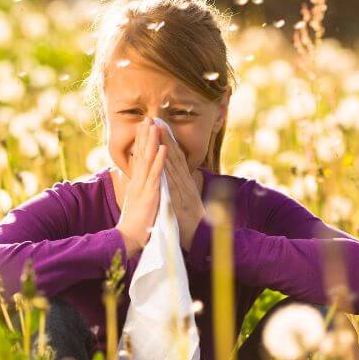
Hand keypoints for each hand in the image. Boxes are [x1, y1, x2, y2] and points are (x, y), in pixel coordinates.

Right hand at [115, 117, 167, 256]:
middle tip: (147, 118)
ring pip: (148, 160)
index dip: (141, 141)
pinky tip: (163, 148)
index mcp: (136, 183)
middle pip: (141, 154)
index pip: (138, 158)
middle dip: (144, 135)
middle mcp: (138, 182)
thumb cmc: (134, 224)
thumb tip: (139, 183)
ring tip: (154, 126)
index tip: (143, 126)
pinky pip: (156, 174)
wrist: (128, 239)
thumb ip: (138, 191)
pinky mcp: (150, 194)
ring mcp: (143, 187)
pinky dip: (160, 160)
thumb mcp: (136, 203)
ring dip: (152, 142)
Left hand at [159, 127, 206, 252]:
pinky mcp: (180, 200)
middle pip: (174, 156)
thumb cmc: (192, 223)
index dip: (168, 142)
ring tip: (158, 129)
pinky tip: (163, 156)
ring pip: (174, 164)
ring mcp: (184, 190)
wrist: (202, 240)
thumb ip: (182, 189)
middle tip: (156, 119)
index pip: (175, 159)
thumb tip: (178, 179)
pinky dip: (168, 168)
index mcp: (185, 183)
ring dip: (166, 146)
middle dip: (165, 137)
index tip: (159, 126)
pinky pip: (173, 182)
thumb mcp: (186, 202)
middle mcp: (185, 183)